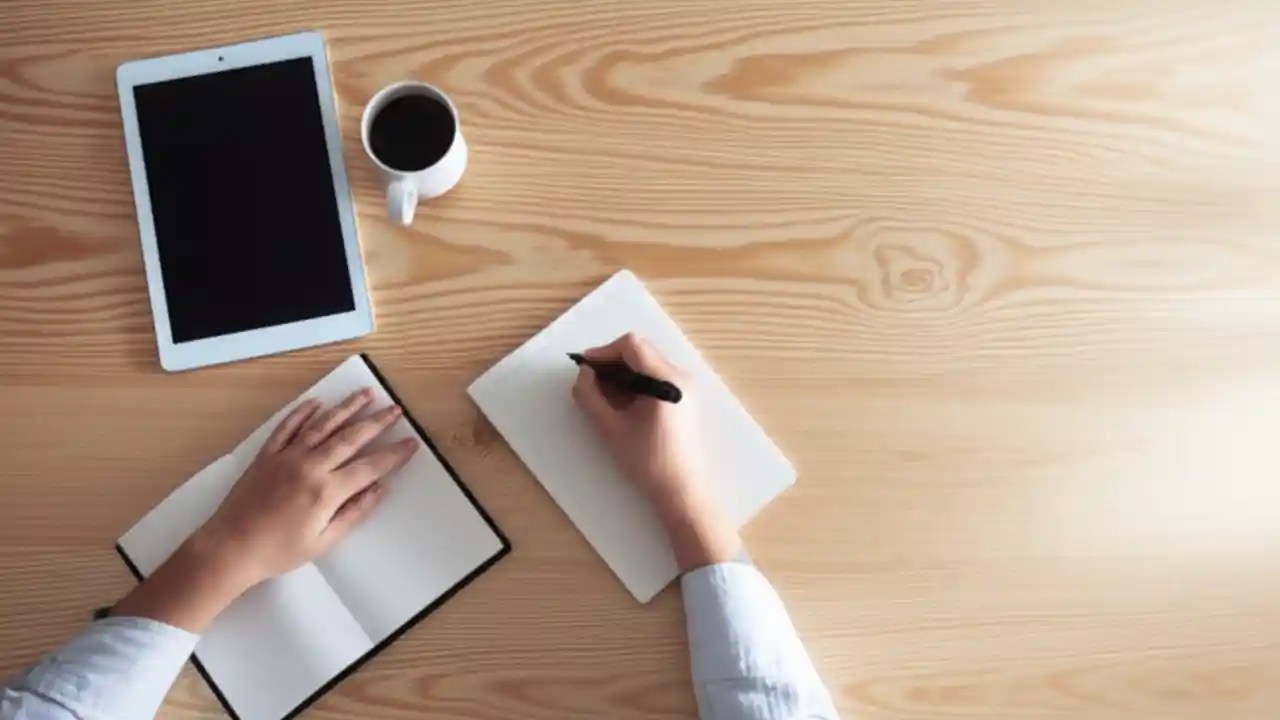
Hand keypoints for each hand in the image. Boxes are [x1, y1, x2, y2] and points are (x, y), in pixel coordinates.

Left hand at [112, 389, 418, 630]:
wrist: (230, 548)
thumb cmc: (278, 552)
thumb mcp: (323, 541)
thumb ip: (354, 513)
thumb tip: (379, 490)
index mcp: (327, 491)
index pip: (370, 467)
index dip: (394, 455)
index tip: (411, 443)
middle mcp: (310, 466)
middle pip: (351, 437)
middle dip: (377, 422)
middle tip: (395, 409)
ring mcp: (287, 457)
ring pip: (323, 425)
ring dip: (346, 408)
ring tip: (365, 394)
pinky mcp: (267, 455)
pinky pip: (288, 427)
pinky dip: (303, 413)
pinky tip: (317, 403)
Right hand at [572, 333, 740, 570]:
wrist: (682, 490)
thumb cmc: (648, 462)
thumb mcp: (610, 428)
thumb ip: (590, 396)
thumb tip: (583, 373)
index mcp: (667, 380)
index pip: (631, 346)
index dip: (603, 352)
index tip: (584, 368)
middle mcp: (681, 377)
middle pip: (640, 351)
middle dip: (612, 363)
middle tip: (591, 384)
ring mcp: (686, 387)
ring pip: (647, 364)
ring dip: (623, 373)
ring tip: (604, 397)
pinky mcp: (685, 398)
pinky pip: (656, 377)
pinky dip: (636, 383)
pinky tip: (623, 405)